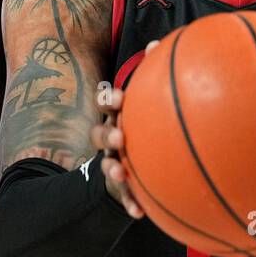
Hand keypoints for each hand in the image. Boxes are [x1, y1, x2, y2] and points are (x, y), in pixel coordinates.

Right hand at [90, 40, 159, 218]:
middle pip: (99, 135)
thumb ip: (153, 73)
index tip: (118, 97)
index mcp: (117, 116)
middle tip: (120, 136)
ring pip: (106, 166)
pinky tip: (139, 213)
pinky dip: (129, 204)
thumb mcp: (146, 100)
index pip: (107, 103)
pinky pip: (124, 197)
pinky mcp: (120, 187)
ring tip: (122, 173)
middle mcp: (110, 138)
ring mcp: (112, 162)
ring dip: (112, 169)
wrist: (134, 162)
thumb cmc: (144, 123)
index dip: (109, 99)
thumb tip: (156, 43)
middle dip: (107, 134)